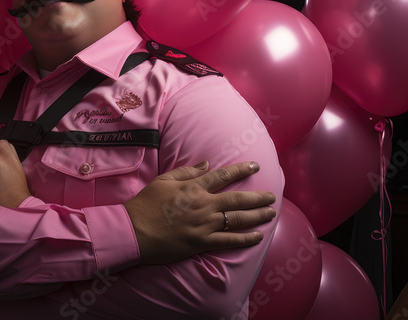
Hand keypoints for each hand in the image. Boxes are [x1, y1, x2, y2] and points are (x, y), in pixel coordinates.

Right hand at [122, 160, 275, 264]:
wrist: (134, 230)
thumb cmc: (146, 204)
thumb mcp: (163, 181)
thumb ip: (186, 171)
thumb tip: (207, 164)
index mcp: (194, 188)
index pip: (223, 176)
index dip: (241, 170)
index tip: (255, 167)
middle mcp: (204, 205)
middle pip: (237, 199)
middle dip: (257, 197)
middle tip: (272, 196)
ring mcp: (204, 225)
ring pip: (238, 219)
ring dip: (257, 216)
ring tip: (271, 213)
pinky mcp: (201, 243)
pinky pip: (229, 241)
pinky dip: (245, 239)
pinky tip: (258, 236)